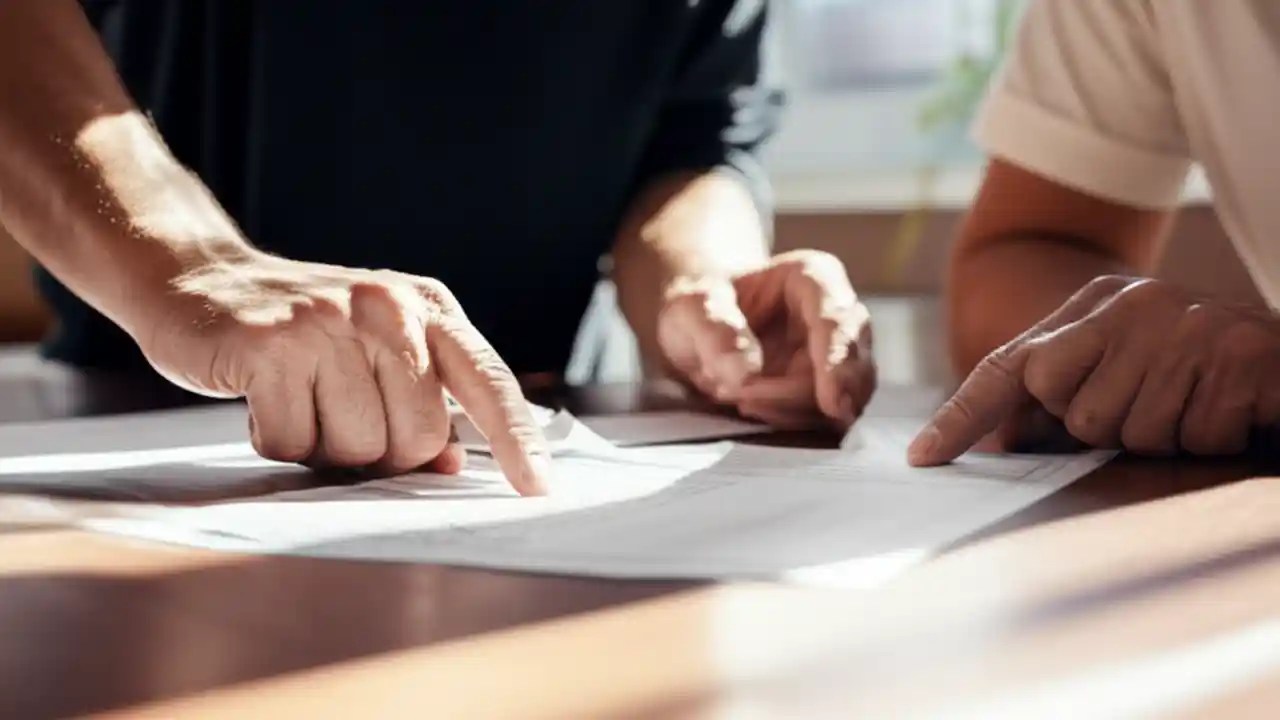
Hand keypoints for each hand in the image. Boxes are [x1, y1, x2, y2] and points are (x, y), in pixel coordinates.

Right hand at [137, 252, 549, 493]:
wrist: (198, 281)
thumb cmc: (304, 333)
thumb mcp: (378, 353)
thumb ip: (423, 403)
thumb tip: (450, 467)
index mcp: (428, 308)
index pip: (489, 382)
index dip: (517, 441)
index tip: (540, 489)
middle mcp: (387, 308)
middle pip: (419, 438)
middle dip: (381, 453)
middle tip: (339, 413)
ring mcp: (328, 322)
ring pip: (356, 448)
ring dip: (323, 445)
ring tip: (299, 397)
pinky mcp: (270, 344)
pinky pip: (293, 443)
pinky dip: (274, 438)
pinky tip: (261, 397)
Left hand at [657, 250, 874, 428]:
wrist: (701, 325)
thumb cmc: (702, 305)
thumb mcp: (690, 306)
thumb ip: (715, 330)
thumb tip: (745, 375)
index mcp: (813, 277)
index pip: (838, 317)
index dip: (838, 360)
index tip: (831, 402)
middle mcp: (838, 316)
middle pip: (849, 368)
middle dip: (799, 396)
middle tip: (743, 399)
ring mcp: (838, 357)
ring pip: (842, 401)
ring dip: (790, 412)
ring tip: (735, 395)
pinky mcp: (828, 392)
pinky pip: (826, 420)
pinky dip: (790, 422)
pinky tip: (752, 408)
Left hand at [909, 276, 1279, 465]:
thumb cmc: (1196, 365)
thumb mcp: (1124, 365)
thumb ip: (1065, 392)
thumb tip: (1002, 440)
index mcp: (1092, 304)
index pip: (1008, 366)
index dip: (963, 416)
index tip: (922, 459)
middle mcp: (1132, 305)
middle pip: (1072, 410)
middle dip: (1109, 428)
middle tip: (1156, 405)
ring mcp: (1186, 323)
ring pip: (1133, 430)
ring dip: (1166, 435)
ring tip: (1197, 404)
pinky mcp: (1237, 350)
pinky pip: (1195, 434)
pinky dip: (1215, 436)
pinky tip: (1232, 409)